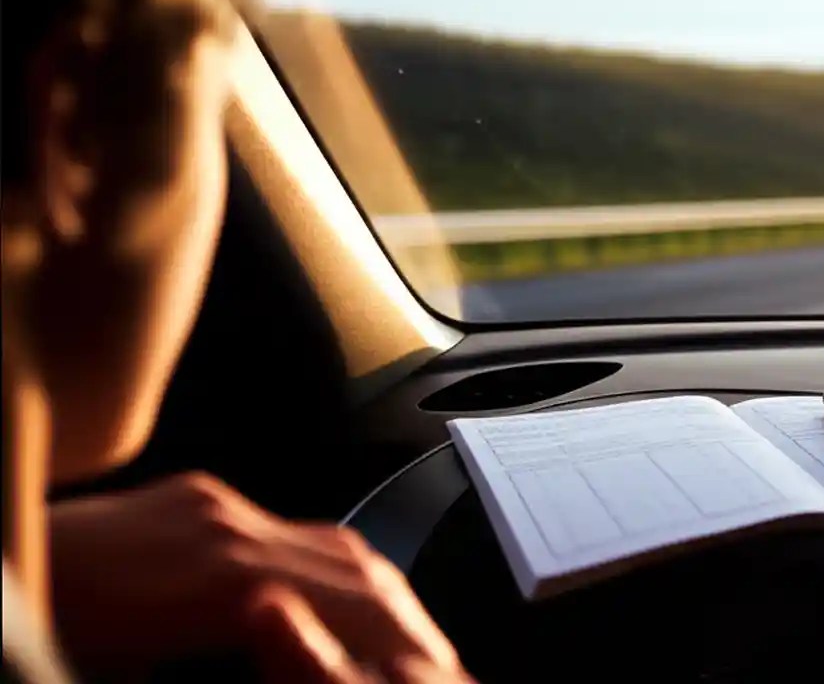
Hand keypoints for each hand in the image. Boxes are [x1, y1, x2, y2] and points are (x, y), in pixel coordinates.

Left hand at [50, 473, 467, 680]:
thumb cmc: (37, 626)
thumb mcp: (131, 673)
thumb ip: (256, 654)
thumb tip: (310, 660)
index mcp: (217, 580)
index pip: (350, 601)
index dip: (400, 643)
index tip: (428, 672)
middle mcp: (227, 527)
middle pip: (357, 566)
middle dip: (410, 620)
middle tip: (442, 662)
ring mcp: (214, 505)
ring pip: (335, 541)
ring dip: (383, 591)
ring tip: (413, 637)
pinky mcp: (198, 498)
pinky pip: (294, 528)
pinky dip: (339, 568)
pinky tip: (345, 598)